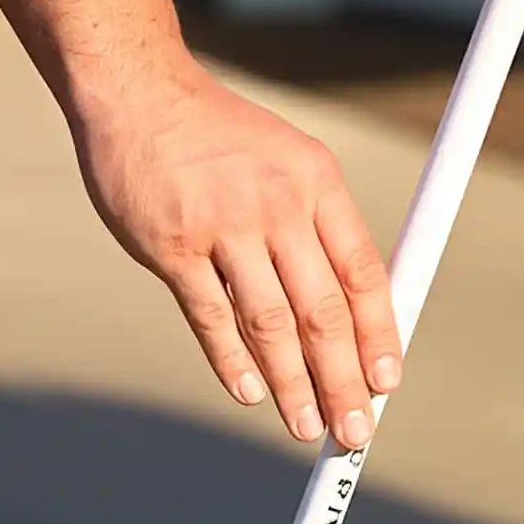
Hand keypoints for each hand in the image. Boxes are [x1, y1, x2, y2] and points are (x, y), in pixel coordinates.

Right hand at [68, 63, 401, 448]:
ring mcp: (222, 227)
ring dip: (292, 384)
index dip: (378, 335)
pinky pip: (210, 315)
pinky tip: (250, 393)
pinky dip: (231, 360)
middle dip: (344, 380)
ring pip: (270, 323)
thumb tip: (349, 308)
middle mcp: (276, 206)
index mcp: (316, 183)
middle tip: (355, 429)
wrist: (139, 95)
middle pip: (323, 311)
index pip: (362, 274)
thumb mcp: (286, 161)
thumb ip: (316, 226)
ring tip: (308, 427)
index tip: (385, 383)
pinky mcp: (171, 246)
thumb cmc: (216, 138)